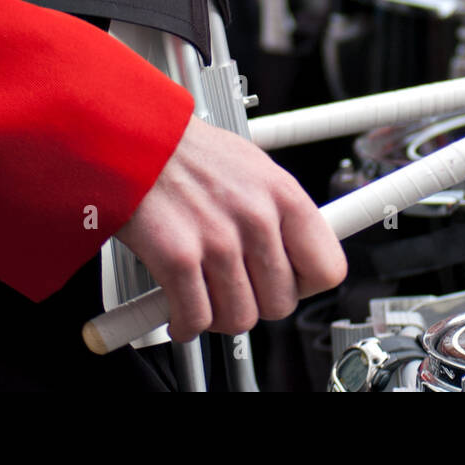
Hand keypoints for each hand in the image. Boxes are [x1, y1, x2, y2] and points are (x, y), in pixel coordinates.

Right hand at [115, 116, 346, 341]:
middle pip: (281, 303)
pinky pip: (195, 319)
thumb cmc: (191, 154)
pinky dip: (185, 323)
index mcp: (284, 196)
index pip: (328, 269)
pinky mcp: (178, 259)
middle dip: (257, 302)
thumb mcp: (255, 169)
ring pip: (240, 318)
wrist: (135, 141)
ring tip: (207, 295)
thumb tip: (298, 252)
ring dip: (219, 315)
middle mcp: (257, 218)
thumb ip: (280, 214)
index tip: (289, 282)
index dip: (306, 284)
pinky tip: (179, 308)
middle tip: (237, 288)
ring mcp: (219, 241)